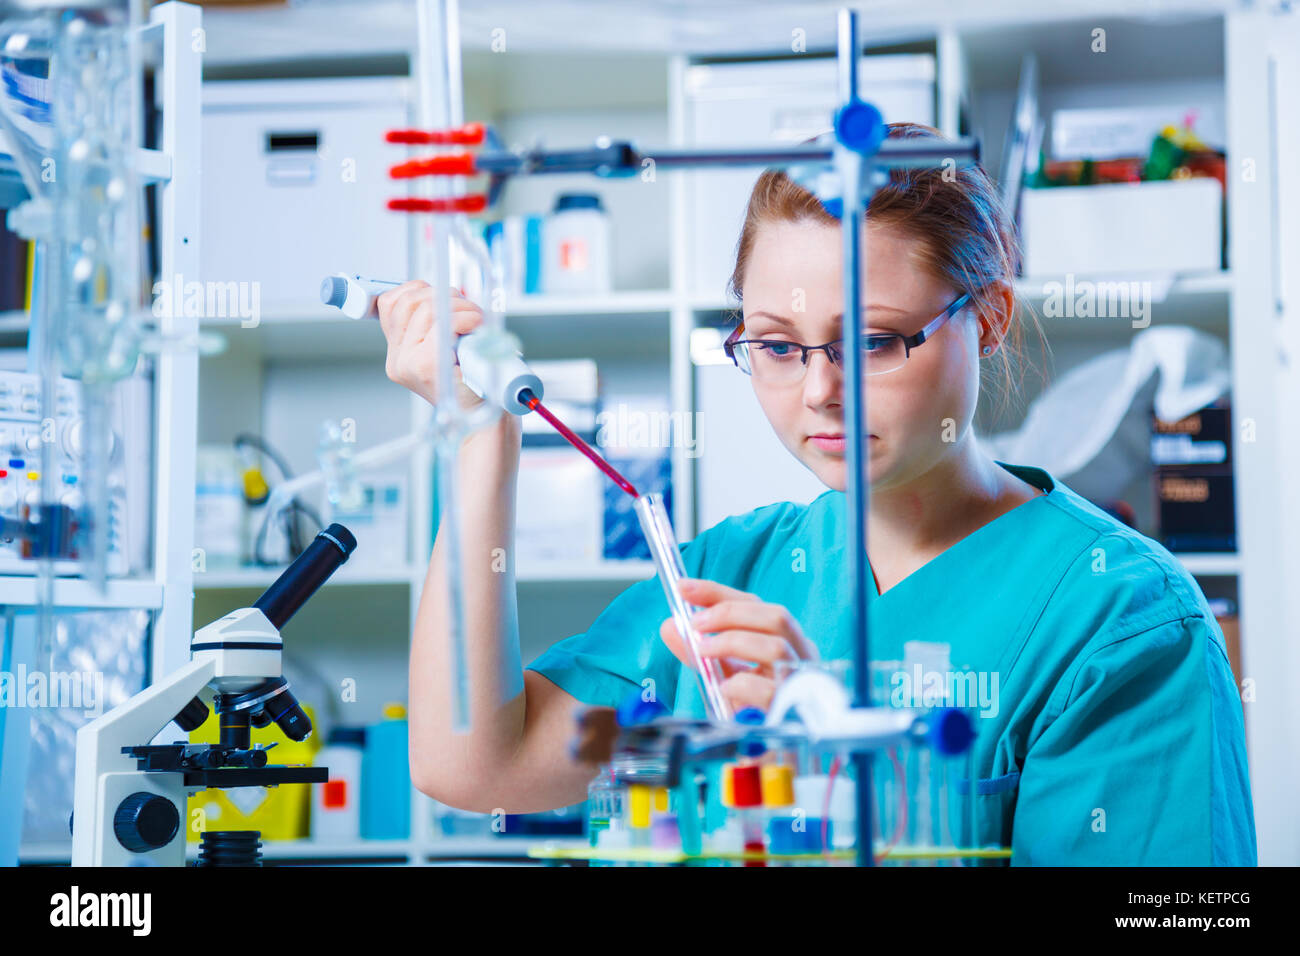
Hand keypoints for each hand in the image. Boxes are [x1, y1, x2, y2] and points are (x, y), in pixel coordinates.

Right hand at [377, 280, 484, 408]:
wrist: (486, 423)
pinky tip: (477, 329)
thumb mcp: (451, 348)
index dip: (418, 290)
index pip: (390, 303)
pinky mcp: (427, 365)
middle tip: (469, 310)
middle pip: (409, 300)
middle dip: (445, 295)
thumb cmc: (476, 385)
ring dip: (462, 306)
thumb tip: (448, 291)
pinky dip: (467, 317)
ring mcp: (409, 363)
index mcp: (399, 355)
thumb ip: (440, 322)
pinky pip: (445, 322)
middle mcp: (398, 360)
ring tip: (477, 322)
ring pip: (429, 308)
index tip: (442, 297)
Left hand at [658, 578, 818, 712]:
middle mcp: (801, 659)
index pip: (757, 605)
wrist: (769, 761)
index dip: (719, 593)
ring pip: (776, 647)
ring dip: (731, 641)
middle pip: (777, 617)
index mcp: (786, 644)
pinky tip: (724, 689)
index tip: (684, 588)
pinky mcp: (793, 715)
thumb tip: (670, 625)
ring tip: (702, 651)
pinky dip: (740, 683)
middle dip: (729, 613)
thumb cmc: (751, 715)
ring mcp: (801, 685)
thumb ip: (699, 653)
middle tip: (695, 624)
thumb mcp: (723, 678)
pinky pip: (769, 691)